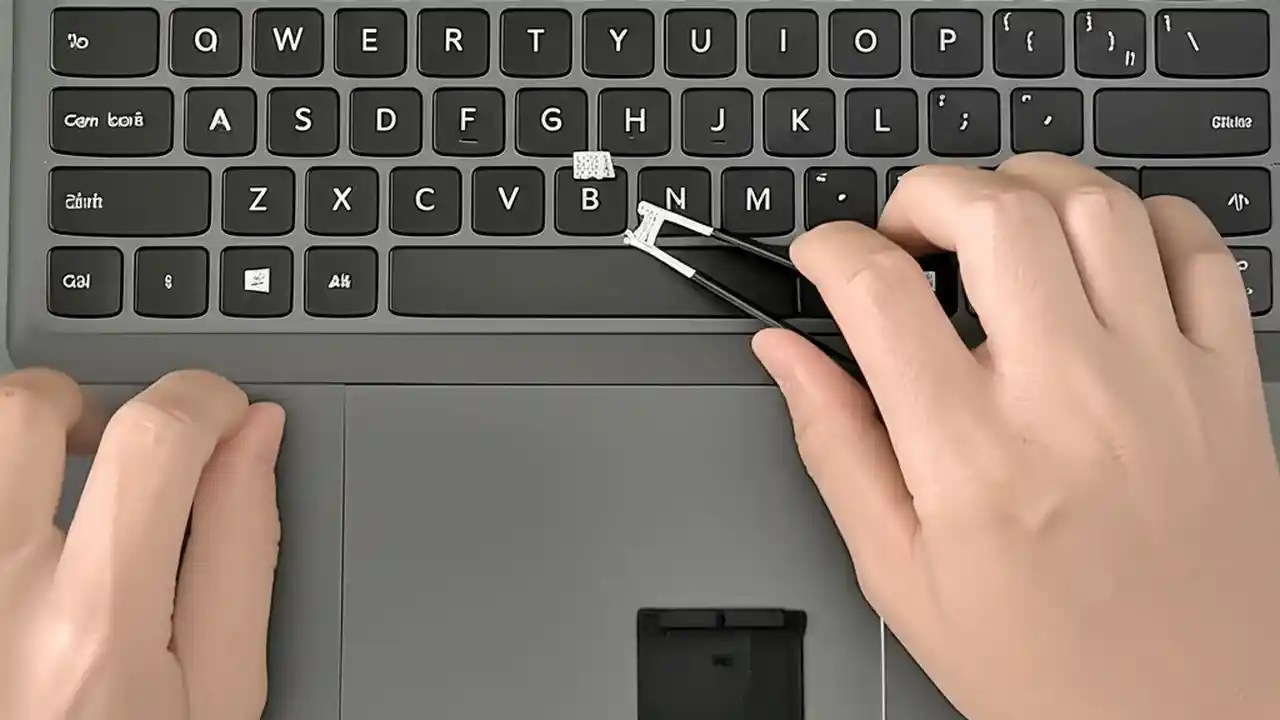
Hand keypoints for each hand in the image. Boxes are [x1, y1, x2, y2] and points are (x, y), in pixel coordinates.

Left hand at [0, 369, 283, 719]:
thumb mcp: (219, 696)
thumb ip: (243, 554)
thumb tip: (258, 438)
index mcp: (97, 635)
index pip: (154, 438)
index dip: (202, 396)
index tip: (217, 410)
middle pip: (22, 411)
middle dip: (84, 400)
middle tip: (109, 441)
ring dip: (10, 439)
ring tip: (42, 488)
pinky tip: (12, 553)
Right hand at [754, 154, 1279, 719]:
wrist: (1193, 718)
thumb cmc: (1044, 662)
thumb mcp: (900, 572)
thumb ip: (835, 445)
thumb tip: (785, 353)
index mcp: (970, 456)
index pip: (876, 288)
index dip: (827, 247)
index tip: (823, 256)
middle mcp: (1070, 399)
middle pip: (992, 212)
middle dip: (924, 192)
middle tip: (905, 231)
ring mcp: (1162, 381)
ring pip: (1096, 204)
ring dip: (1027, 185)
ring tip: (995, 225)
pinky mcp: (1228, 383)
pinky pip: (1196, 247)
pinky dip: (1141, 216)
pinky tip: (1098, 252)